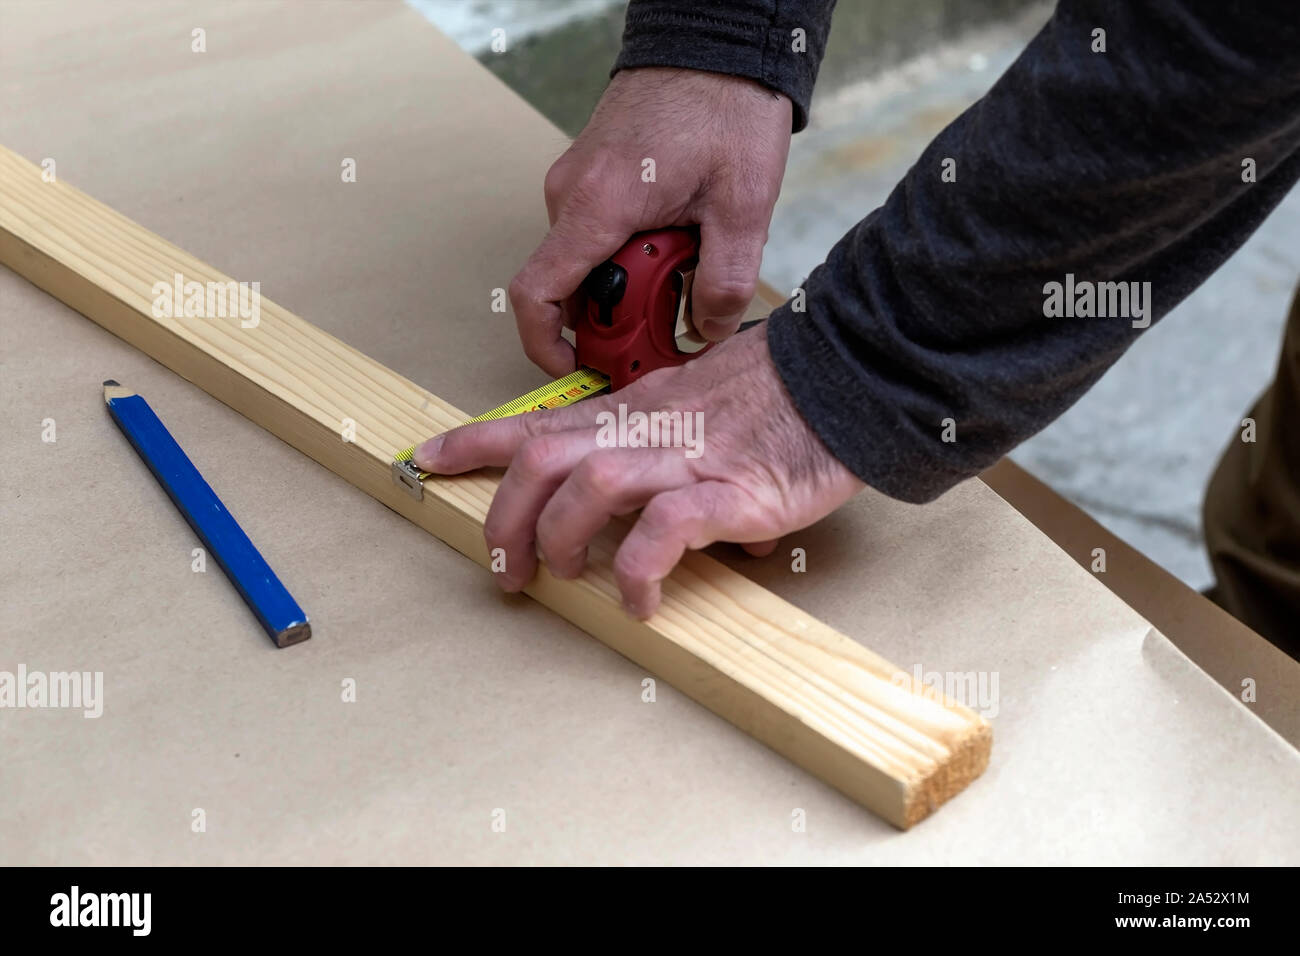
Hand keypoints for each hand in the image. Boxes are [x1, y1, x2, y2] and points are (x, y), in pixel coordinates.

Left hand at [414, 326, 862, 617]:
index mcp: (635, 409)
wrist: (850, 375)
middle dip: (507, 516)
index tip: (431, 458)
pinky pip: (667, 528)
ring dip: (562, 537)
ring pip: (591, 483)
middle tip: (504, 570)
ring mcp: (688, 456)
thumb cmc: (779, 397)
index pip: (542, 421)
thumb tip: (653, 507)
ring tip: (568, 581)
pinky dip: (639, 567)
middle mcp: (648, 428)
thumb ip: (664, 447)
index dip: (479, 441)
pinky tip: (639, 601)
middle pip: (546, 458)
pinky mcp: (731, 489)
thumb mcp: (700, 408)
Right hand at [511, 67, 792, 376]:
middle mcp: (571, 195)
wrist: (718, 40)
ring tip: (690, 260)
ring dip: (635, 282)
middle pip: (573, 288)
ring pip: (590, 262)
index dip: (546, 347)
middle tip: (678, 316)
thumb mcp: (744, 204)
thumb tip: (705, 332)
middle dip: (621, 316)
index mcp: (597, 205)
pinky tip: (680, 238)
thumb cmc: (726, 105)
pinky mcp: (592, 177)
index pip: (537, 295)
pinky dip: (633, 253)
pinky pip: (598, 234)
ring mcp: (577, 184)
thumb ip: (726, 280)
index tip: (581, 370)